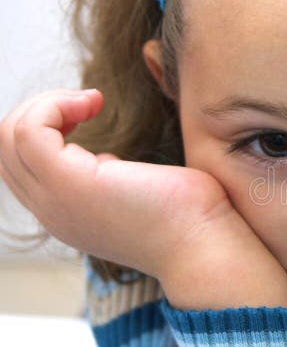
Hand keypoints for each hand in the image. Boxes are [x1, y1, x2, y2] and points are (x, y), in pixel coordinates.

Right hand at [0, 88, 286, 308]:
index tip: (90, 112)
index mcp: (67, 212)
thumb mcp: (138, 189)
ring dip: (45, 104)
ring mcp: (57, 200)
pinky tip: (94, 103)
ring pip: (9, 135)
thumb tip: (105, 160)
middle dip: (39, 109)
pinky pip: (30, 130)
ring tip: (89, 102)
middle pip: (6, 148)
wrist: (207, 245)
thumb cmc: (192, 216)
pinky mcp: (72, 185)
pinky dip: (54, 104)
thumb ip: (112, 177)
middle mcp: (52, 211)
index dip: (45, 126)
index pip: (19, 163)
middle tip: (87, 102)